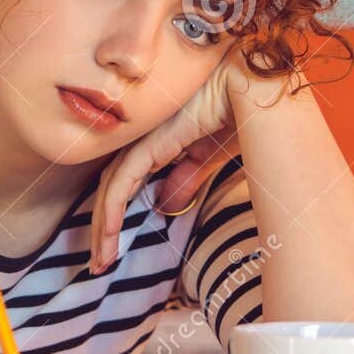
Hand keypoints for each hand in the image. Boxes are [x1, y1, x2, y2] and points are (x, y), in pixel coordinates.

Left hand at [87, 50, 250, 273]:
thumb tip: (168, 203)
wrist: (255, 90)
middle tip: (99, 263)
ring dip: (103, 228)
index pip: (125, 180)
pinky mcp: (151, 142)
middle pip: (111, 186)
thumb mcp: (210, 155)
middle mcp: (145, 137)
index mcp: (157, 139)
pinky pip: (121, 183)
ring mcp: (145, 137)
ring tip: (101, 261)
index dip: (114, 212)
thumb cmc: (240, 113)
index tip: (113, 247)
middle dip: (102, 228)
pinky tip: (107, 237)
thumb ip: (188, 176)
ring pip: (110, 188)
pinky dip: (111, 212)